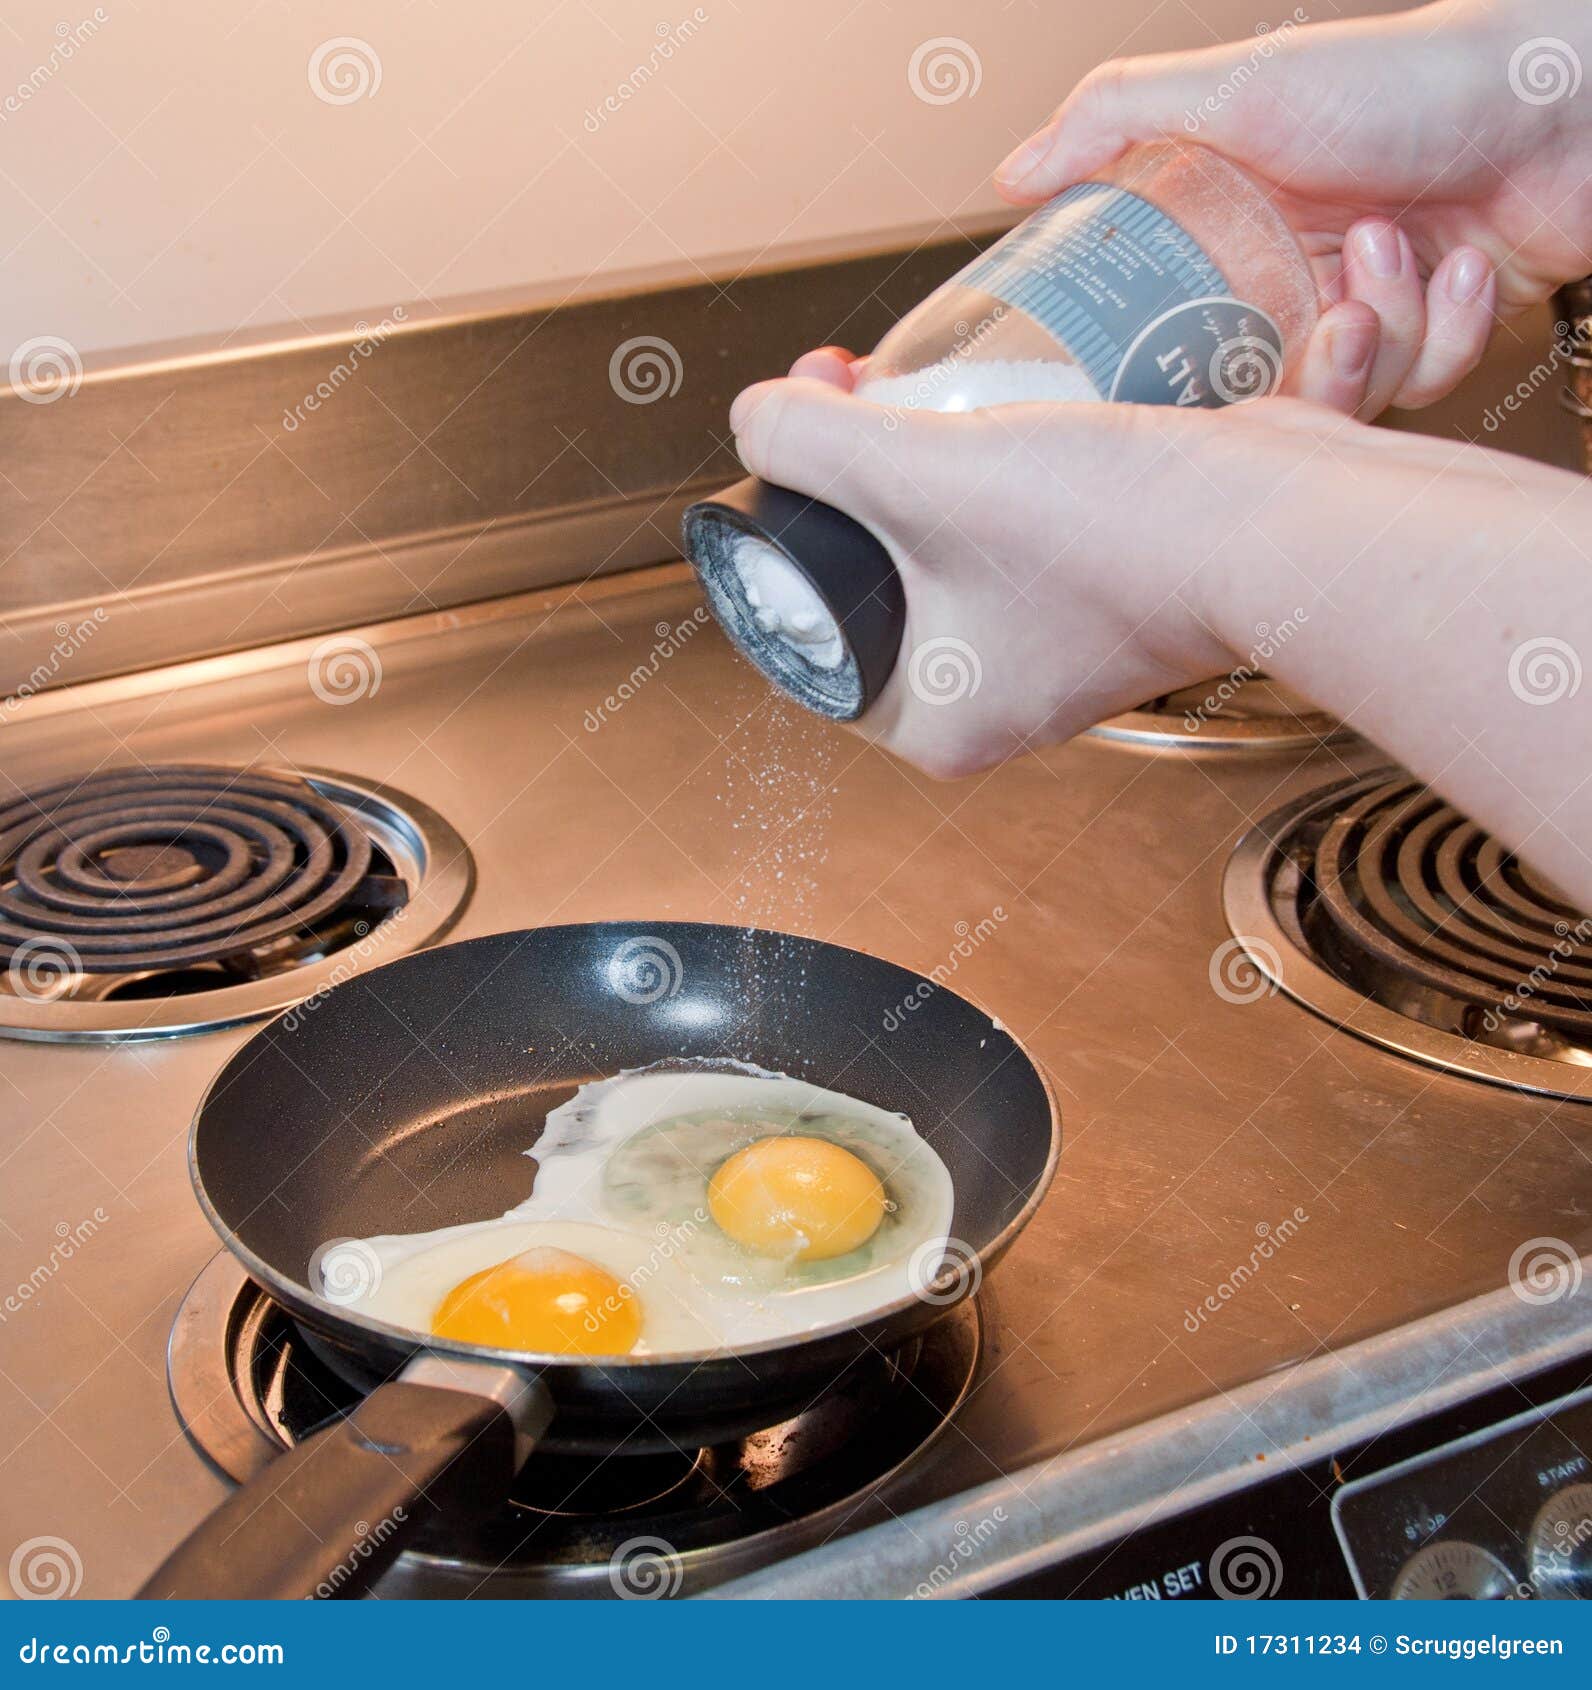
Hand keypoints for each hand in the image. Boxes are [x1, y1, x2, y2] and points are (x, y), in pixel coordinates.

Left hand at [731, 364, 1591, 916]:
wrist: (1286, 522)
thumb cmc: (1114, 529)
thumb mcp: (924, 473)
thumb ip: (813, 444)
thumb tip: (753, 416)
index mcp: (932, 723)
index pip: (807, 623)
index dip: (784, 514)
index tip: (795, 422)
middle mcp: (991, 707)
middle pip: (872, 576)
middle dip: (849, 473)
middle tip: (843, 382)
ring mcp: (1056, 659)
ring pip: (945, 548)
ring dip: (920, 460)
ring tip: (904, 374)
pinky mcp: (1111, 599)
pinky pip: (1016, 534)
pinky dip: (995, 471)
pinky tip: (990, 396)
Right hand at [994, 0, 1591, 417]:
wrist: (1566, 97)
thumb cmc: (1412, 79)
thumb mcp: (1237, 88)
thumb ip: (1114, 117)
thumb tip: (1013, 173)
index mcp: (1235, 231)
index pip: (1168, 330)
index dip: (1164, 369)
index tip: (1164, 384)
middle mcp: (1295, 276)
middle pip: (1256, 386)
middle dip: (1301, 367)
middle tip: (1329, 316)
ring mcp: (1366, 307)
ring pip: (1344, 394)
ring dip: (1385, 327)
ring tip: (1401, 246)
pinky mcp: (1436, 333)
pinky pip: (1421, 384)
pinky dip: (1445, 327)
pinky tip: (1461, 263)